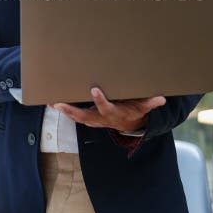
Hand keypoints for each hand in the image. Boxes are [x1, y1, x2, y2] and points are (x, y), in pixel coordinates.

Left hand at [51, 87, 165, 131]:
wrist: (127, 124)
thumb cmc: (133, 110)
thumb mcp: (142, 107)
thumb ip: (150, 103)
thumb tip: (162, 99)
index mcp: (113, 113)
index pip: (105, 107)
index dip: (100, 100)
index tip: (94, 89)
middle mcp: (100, 118)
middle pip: (84, 116)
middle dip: (71, 111)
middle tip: (59, 103)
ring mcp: (92, 119)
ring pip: (76, 117)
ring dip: (63, 110)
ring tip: (51, 102)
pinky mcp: (87, 118)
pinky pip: (73, 115)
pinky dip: (63, 110)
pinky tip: (51, 102)